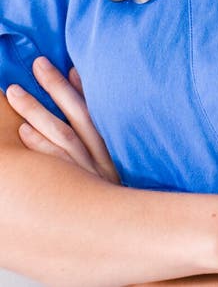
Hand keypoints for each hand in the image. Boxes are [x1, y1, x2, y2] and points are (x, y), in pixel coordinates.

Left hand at [5, 56, 119, 183]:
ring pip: (60, 137)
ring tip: (15, 92)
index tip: (63, 65)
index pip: (93, 110)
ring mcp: (85, 175)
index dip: (78, 86)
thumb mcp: (116, 158)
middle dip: (54, 89)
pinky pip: (53, 165)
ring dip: (36, 112)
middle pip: (75, 117)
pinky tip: (24, 132)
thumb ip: (101, 122)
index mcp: (111, 147)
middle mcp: (100, 157)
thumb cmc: (114, 192)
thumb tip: (84, 82)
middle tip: (37, 65)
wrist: (122, 232)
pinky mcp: (73, 191)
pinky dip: (39, 146)